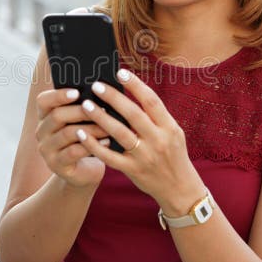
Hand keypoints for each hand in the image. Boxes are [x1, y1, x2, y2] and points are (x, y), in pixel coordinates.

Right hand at [35, 88, 108, 188]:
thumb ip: (84, 107)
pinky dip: (92, 145)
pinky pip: (73, 152)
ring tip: (109, 127)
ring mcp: (47, 149)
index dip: (59, 95)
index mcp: (44, 116)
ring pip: (68, 133)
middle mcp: (41, 132)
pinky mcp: (56, 165)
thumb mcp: (81, 123)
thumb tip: (100, 90)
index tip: (77, 92)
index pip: (43, 100)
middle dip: (82, 111)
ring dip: (92, 129)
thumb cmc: (85, 140)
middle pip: (57, 116)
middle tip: (104, 109)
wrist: (83, 172)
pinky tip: (107, 142)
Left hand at [77, 69, 204, 214]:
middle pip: (133, 115)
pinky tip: (82, 134)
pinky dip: (94, 145)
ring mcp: (145, 157)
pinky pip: (109, 156)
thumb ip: (155, 116)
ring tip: (86, 105)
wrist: (179, 189)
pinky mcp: (133, 171)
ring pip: (120, 134)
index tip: (120, 72)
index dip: (136, 85)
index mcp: (169, 127)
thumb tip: (131, 93)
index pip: (152, 101)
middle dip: (114, 98)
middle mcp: (158, 140)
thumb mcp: (172, 133)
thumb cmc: (173, 155)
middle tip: (96, 85)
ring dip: (101, 118)